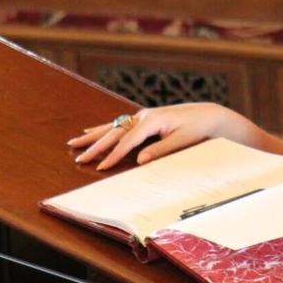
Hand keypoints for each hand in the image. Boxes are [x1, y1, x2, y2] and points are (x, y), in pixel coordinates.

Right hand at [67, 102, 242, 169]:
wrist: (208, 115)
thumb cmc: (197, 129)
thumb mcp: (181, 142)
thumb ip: (160, 150)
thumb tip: (139, 160)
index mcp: (152, 121)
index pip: (127, 141)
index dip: (113, 155)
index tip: (100, 167)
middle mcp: (143, 116)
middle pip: (114, 132)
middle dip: (95, 146)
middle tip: (78, 158)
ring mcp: (142, 116)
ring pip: (112, 127)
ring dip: (93, 136)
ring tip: (74, 143)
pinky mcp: (144, 118)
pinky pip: (119, 124)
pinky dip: (103, 129)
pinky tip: (89, 131)